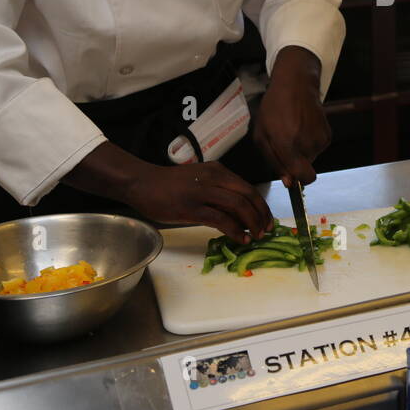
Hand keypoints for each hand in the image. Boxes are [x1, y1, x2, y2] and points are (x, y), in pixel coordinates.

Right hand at [65, 142, 272, 240]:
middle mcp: (213, 178)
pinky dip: (235, 231)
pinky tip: (239, 239)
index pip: (248, 188)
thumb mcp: (199, 179)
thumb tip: (239, 212)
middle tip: (265, 230)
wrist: (143, 183)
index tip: (267, 220)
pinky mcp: (192, 208)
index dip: (262, 205)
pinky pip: (221, 219)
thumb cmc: (169, 184)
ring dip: (251, 223)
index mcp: (218, 171)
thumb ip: (218, 190)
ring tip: (255, 236)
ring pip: (238, 206)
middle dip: (261, 215)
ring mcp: (203, 192)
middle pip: (248, 196)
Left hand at [254, 45, 330, 186]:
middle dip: (295, 161)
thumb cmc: (274, 108)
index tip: (291, 174)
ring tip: (294, 131)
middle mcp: (308, 144)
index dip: (297, 179)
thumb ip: (274, 161)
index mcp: (288, 145)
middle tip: (285, 142)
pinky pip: (318, 148)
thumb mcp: (261, 135)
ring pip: (311, 158)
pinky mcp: (328, 135)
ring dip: (302, 151)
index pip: (303, 177)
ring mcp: (320, 139)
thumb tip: (289, 182)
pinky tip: (303, 127)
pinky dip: (310, 142)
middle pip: (304, 169)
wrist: (296, 85)